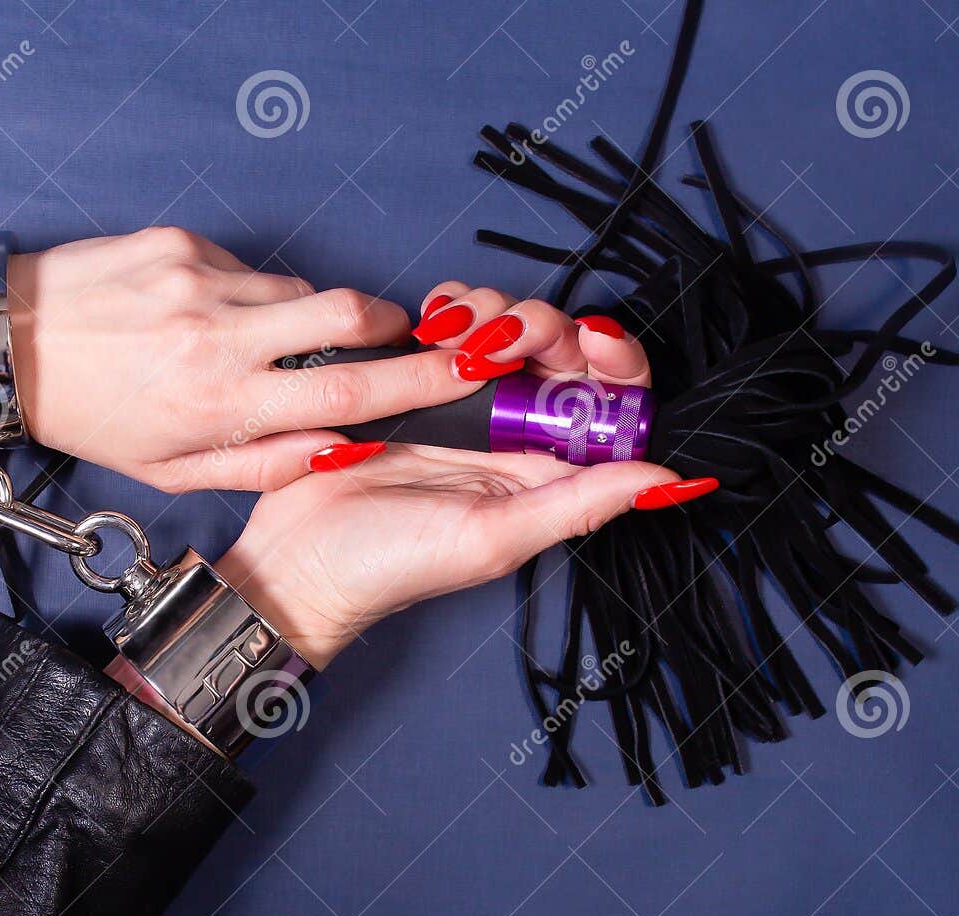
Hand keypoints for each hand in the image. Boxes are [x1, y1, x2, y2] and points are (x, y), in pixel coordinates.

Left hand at [0, 230, 472, 490]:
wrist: (11, 343)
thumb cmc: (93, 418)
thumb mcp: (174, 473)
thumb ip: (266, 465)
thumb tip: (342, 447)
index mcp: (220, 407)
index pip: (347, 391)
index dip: (417, 380)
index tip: (462, 371)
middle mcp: (216, 340)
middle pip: (347, 314)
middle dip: (390, 324)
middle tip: (398, 335)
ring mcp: (199, 282)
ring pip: (298, 290)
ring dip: (301, 316)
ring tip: (255, 342)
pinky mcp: (181, 243)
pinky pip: (248, 267)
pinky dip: (247, 292)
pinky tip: (204, 313)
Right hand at [214, 293, 716, 667]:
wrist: (291, 559)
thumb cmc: (387, 565)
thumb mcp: (491, 537)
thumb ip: (578, 504)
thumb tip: (667, 478)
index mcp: (548, 472)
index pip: (609, 398)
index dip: (610, 359)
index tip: (587, 340)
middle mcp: (517, 435)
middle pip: (560, 349)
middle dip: (538, 324)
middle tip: (493, 340)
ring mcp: (467, 405)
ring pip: (510, 326)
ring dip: (490, 310)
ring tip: (449, 336)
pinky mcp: (418, 381)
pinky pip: (455, 323)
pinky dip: (451, 307)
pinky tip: (429, 322)